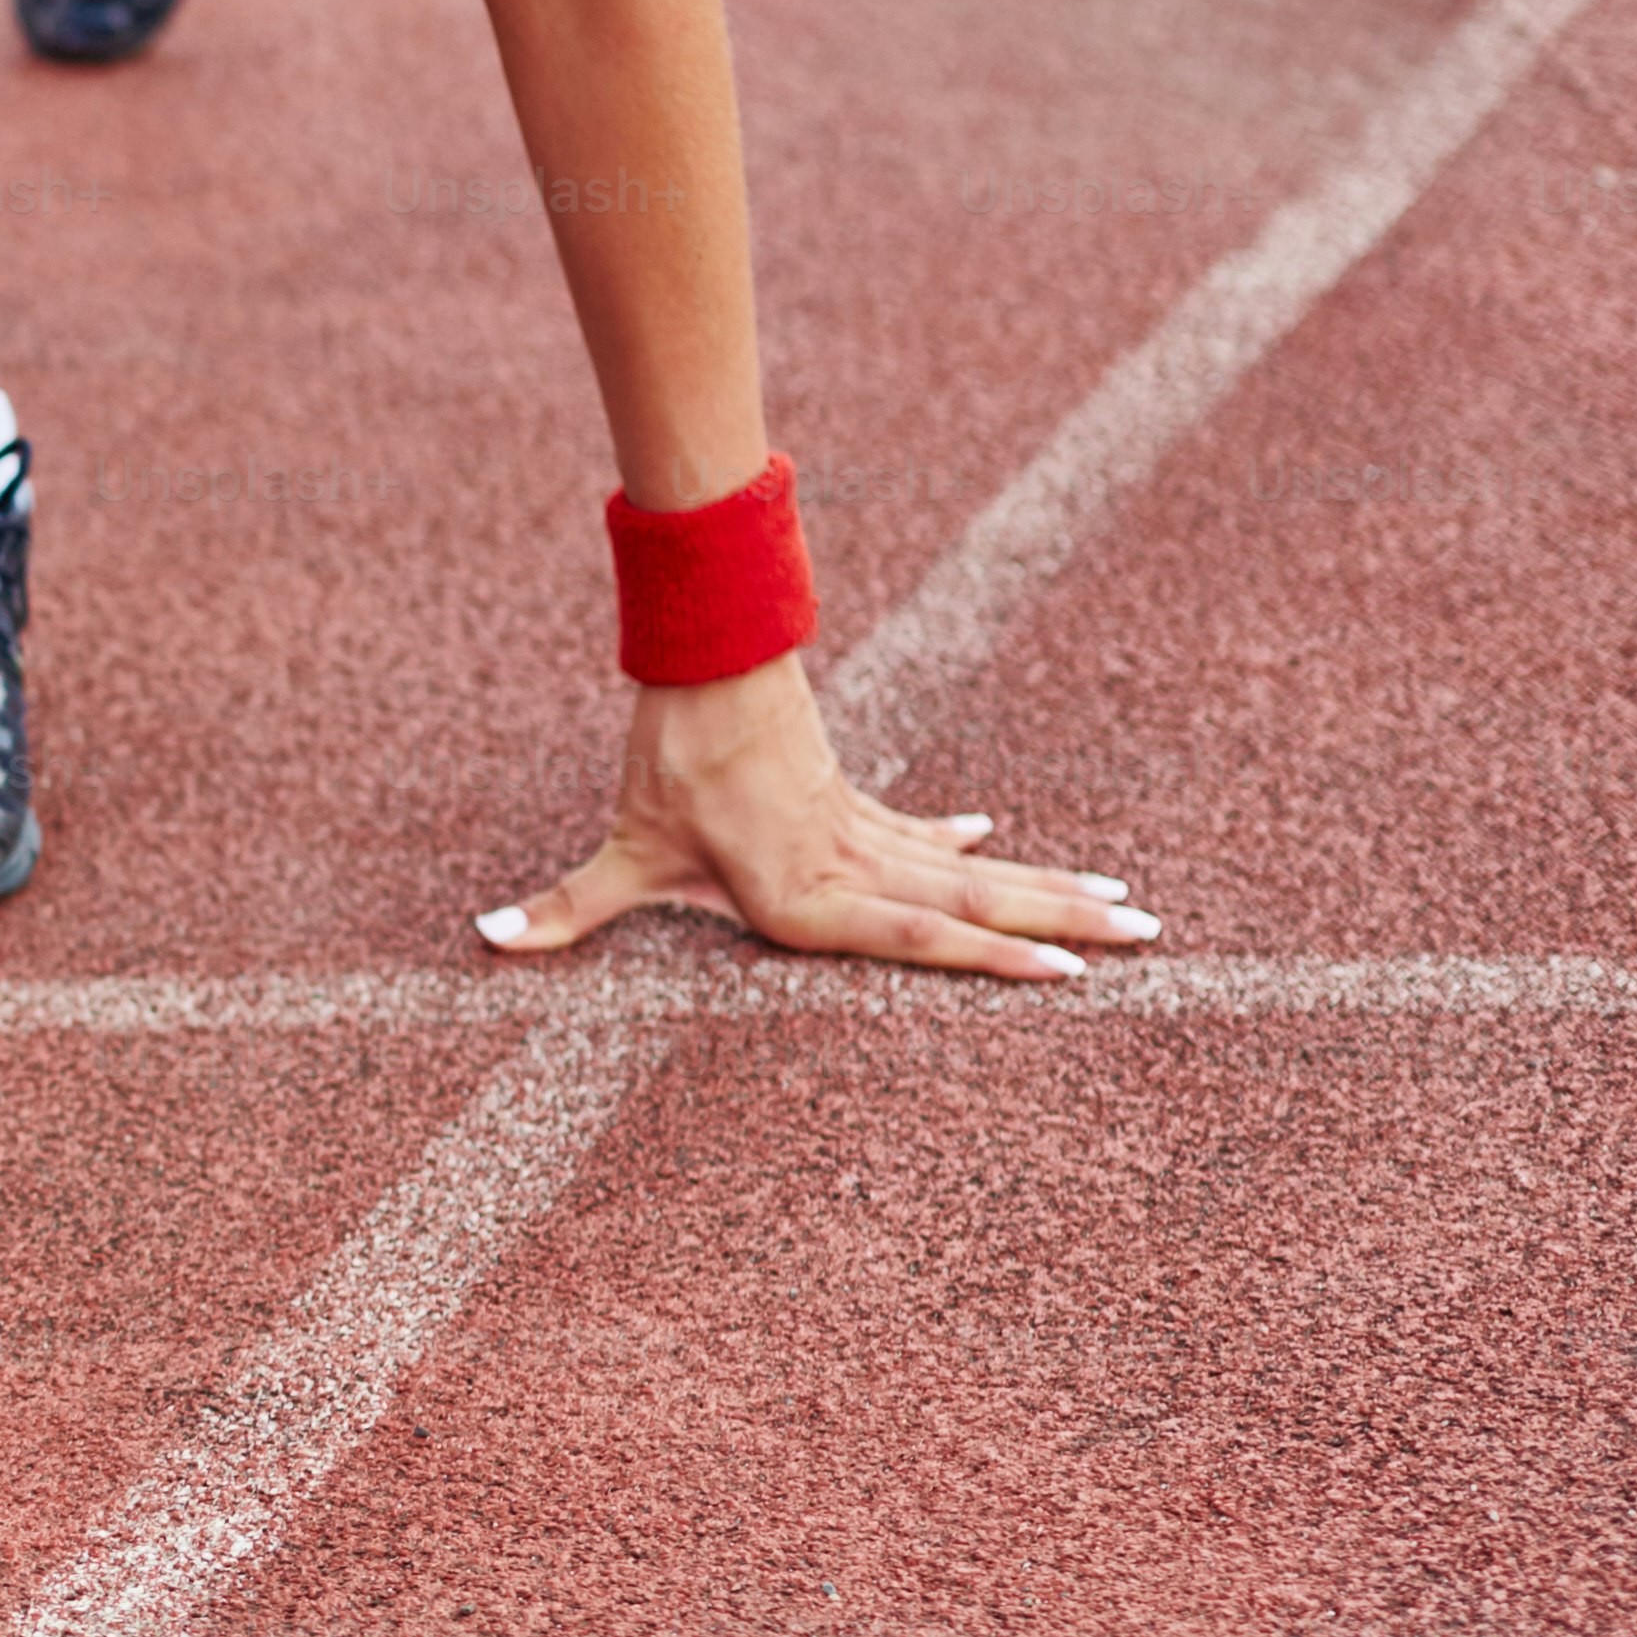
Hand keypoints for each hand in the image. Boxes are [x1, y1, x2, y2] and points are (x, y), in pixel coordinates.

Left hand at [472, 653, 1157, 980]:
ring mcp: (862, 832)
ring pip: (973, 870)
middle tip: (1149, 934)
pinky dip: (967, 848)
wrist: (705, 663)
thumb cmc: (666, 763)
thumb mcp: (619, 848)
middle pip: (974, 902)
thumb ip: (565, 906)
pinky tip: (1003, 849)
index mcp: (807, 894)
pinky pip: (925, 837)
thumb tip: (487, 935)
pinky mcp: (853, 803)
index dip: (990, 958)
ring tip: (1127, 904)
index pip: (915, 935)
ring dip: (1047, 887)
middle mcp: (850, 867)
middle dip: (1062, 924)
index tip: (1066, 972)